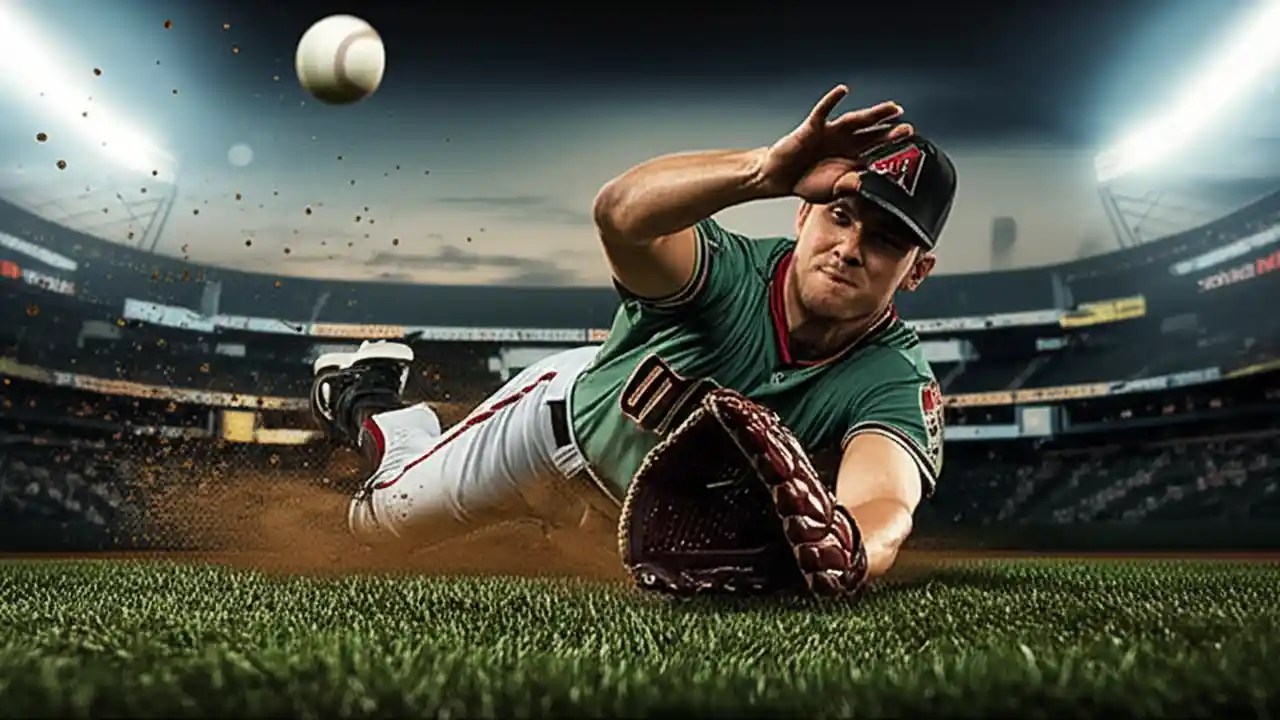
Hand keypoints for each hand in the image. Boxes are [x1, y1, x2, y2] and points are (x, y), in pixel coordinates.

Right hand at [757, 85, 913, 203]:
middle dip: (889, 130)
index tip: (909, 145)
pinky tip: (843, 91)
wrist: (779, 177)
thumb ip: (851, 186)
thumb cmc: (806, 182)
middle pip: (872, 133)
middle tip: (907, 127)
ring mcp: (830, 133)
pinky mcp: (813, 127)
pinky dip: (832, 100)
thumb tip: (869, 185)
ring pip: (855, 120)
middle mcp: (844, 142)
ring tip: (891, 108)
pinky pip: (823, 111)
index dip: (892, 147)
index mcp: (851, 158)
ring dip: (873, 114)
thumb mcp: (833, 190)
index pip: (876, 150)